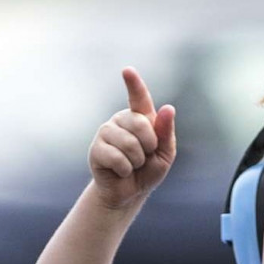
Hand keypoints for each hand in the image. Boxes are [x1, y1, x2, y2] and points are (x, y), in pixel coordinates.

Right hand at [89, 67, 177, 211]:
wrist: (128, 193)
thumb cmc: (148, 170)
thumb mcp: (165, 153)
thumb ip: (166, 132)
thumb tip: (168, 108)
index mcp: (140, 118)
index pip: (138, 98)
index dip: (134, 84)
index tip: (127, 71)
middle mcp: (121, 120)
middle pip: (141, 125)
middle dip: (149, 147)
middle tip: (144, 156)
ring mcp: (106, 132)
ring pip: (129, 144)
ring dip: (137, 161)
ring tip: (132, 164)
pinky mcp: (96, 149)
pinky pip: (118, 158)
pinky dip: (125, 170)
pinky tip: (120, 171)